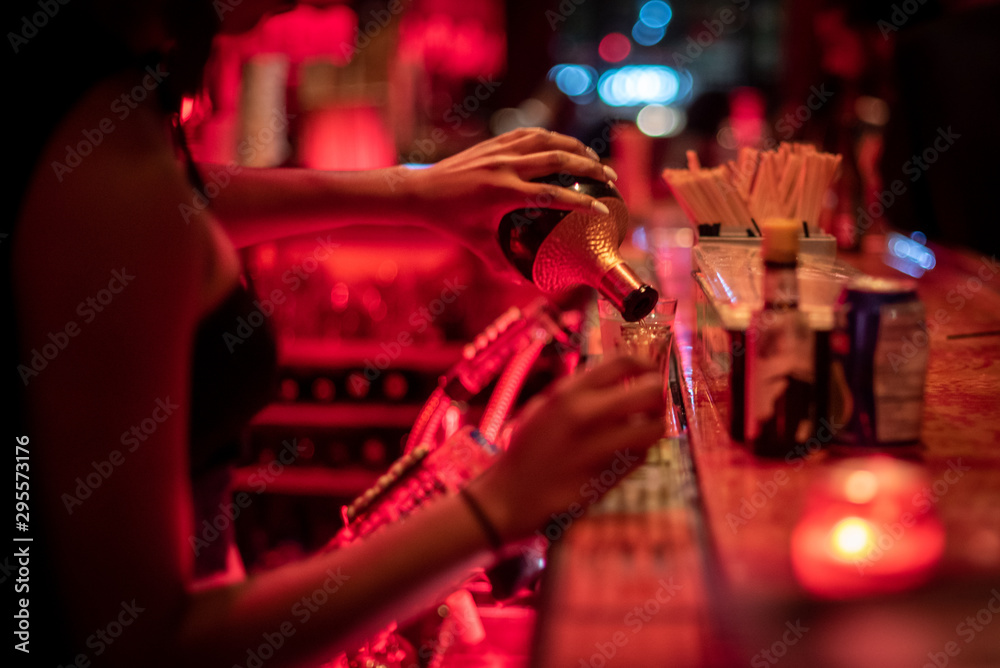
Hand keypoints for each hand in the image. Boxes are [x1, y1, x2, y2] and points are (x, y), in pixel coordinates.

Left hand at [406, 127, 617, 275]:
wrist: (419, 192)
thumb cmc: (448, 222)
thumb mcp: (477, 246)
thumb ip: (503, 263)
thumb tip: (526, 280)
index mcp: (503, 193)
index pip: (552, 195)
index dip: (581, 202)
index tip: (603, 209)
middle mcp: (505, 167)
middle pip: (558, 160)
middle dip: (589, 166)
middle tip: (610, 178)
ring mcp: (500, 151)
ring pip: (547, 141)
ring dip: (575, 147)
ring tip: (594, 158)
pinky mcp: (494, 144)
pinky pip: (530, 134)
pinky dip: (552, 138)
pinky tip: (564, 145)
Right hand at [467, 356, 665, 541]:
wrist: (514, 493)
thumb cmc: (528, 446)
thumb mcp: (545, 405)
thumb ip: (579, 390)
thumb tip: (620, 378)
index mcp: (569, 392)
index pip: (624, 362)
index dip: (645, 364)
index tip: (648, 372)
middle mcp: (586, 414)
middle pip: (649, 390)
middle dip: (658, 395)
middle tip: (652, 403)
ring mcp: (599, 446)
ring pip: (653, 427)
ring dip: (654, 426)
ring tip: (643, 428)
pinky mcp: (608, 475)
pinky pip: (640, 456)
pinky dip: (638, 452)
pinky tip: (623, 453)